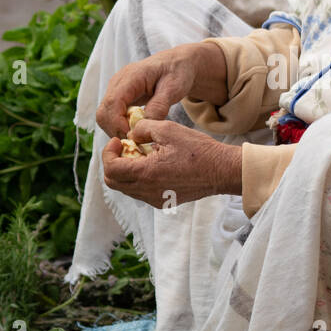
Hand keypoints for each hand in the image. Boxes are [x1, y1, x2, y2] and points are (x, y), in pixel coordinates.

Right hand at [96, 43, 226, 138]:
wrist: (176, 64)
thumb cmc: (177, 72)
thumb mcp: (174, 87)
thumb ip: (160, 104)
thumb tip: (144, 124)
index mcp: (130, 77)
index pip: (112, 103)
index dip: (118, 124)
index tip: (133, 137)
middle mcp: (118, 83)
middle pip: (103, 113)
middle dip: (116, 131)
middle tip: (136, 143)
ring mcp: (116, 90)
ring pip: (104, 117)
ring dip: (117, 131)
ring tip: (137, 139)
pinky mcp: (118, 98)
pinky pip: (111, 117)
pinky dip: (120, 128)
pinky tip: (135, 133)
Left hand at [101, 120, 241, 208]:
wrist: (222, 171)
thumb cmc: (198, 149)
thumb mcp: (169, 129)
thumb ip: (143, 129)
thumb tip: (131, 135)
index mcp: (146, 173)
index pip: (111, 168)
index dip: (108, 152)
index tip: (118, 141)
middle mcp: (147, 191)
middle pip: (113, 182)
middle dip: (113, 163)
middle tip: (124, 148)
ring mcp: (154, 199)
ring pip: (126, 188)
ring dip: (125, 171)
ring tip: (140, 155)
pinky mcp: (163, 202)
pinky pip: (139, 192)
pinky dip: (138, 179)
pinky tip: (152, 165)